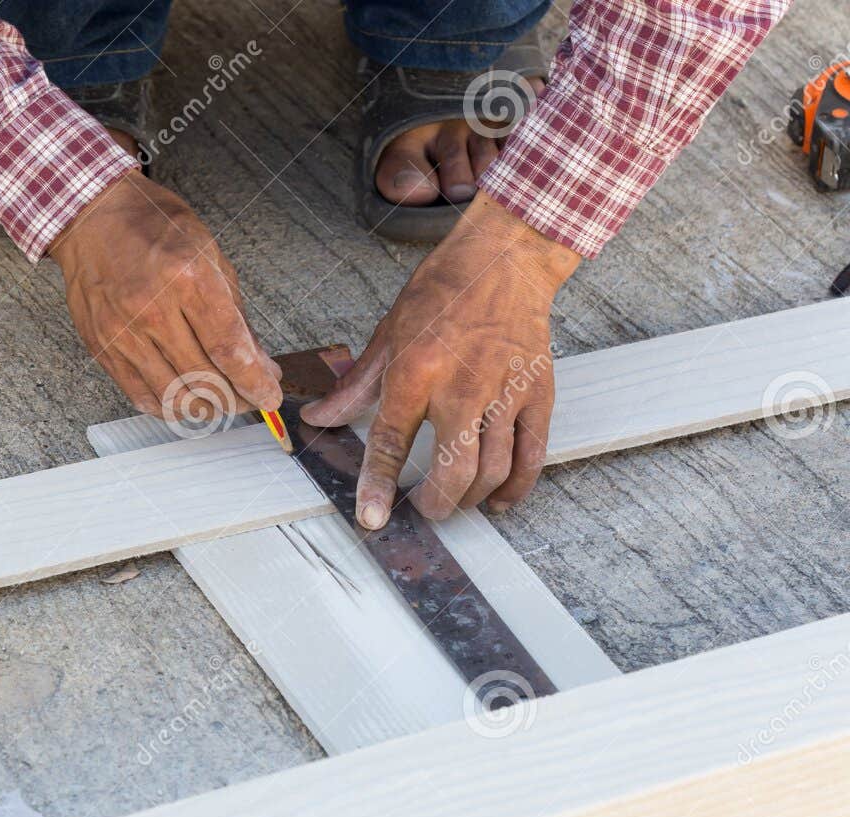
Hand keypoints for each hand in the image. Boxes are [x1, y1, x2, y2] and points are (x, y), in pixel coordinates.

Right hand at [49, 170, 281, 424]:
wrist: (93, 218)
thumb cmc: (154, 228)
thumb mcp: (209, 254)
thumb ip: (235, 312)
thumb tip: (258, 362)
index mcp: (188, 278)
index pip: (228, 349)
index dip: (254, 382)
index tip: (269, 395)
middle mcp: (153, 309)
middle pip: (204, 378)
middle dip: (236, 398)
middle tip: (248, 398)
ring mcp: (123, 332)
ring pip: (173, 395)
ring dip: (205, 409)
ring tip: (220, 403)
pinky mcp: (102, 347)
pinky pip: (140, 395)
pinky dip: (169, 407)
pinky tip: (185, 401)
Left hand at [301, 193, 580, 528]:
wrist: (504, 259)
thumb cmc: (441, 293)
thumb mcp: (386, 336)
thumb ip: (354, 388)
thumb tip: (318, 419)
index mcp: (416, 372)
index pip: (391, 442)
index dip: (378, 486)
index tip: (372, 517)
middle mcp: (461, 386)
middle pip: (454, 469)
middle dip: (436, 503)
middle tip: (424, 509)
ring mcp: (504, 392)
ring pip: (494, 469)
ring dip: (472, 498)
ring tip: (456, 502)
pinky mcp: (537, 393)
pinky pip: (532, 455)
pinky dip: (517, 486)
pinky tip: (499, 499)